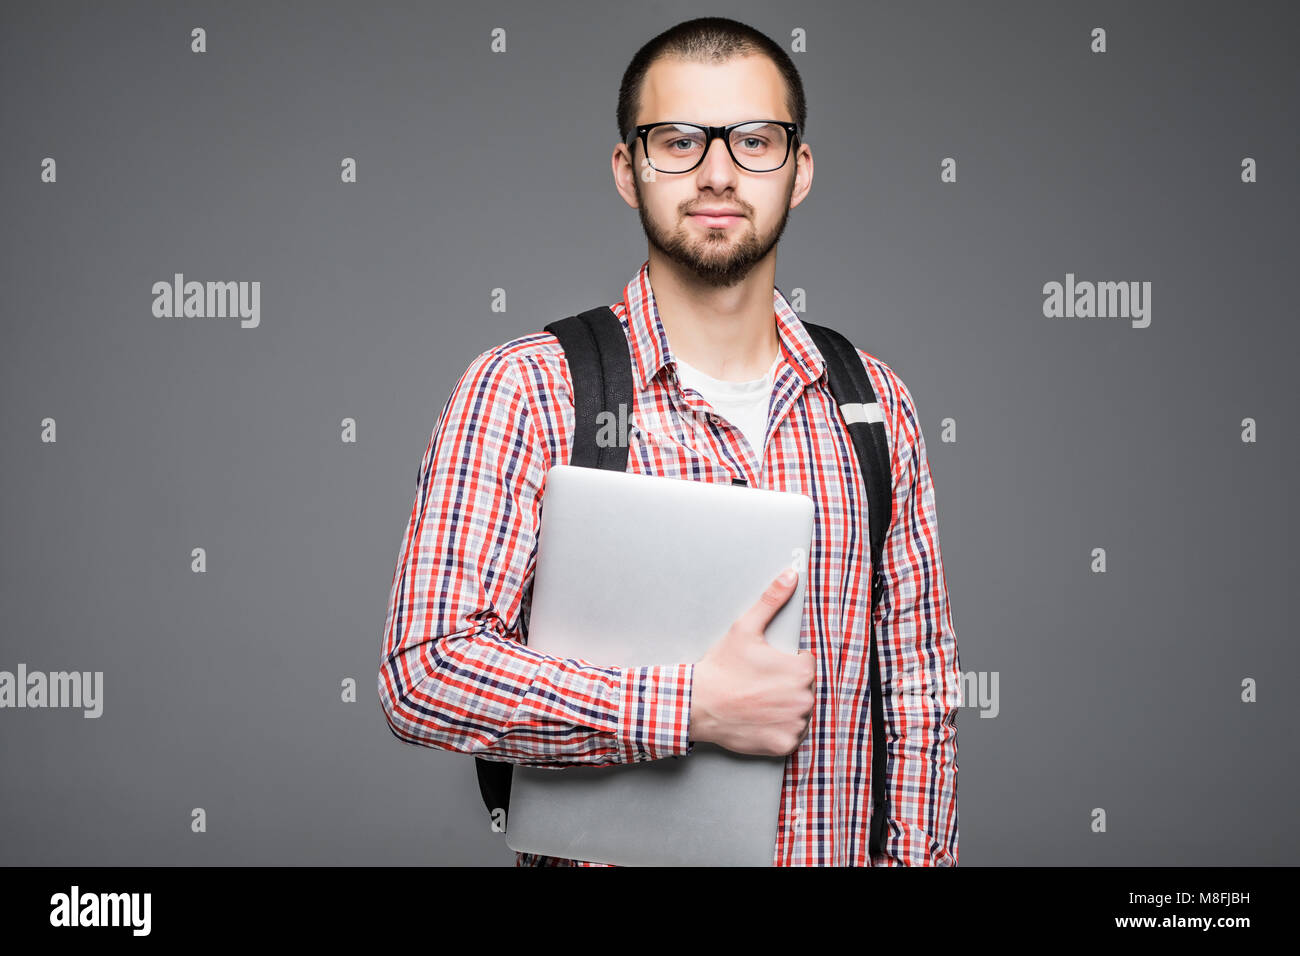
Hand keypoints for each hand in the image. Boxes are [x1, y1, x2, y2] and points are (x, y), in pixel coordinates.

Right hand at [688, 568, 815, 755]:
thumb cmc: (722, 668)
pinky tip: (760, 718)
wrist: (698, 705)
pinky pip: (791, 735)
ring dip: (785, 708)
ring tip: (758, 701)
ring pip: (799, 712)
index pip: (806, 664)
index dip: (786, 663)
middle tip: (759, 684)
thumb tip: (791, 575)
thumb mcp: (745, 629)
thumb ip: (772, 600)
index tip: (766, 666)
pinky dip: (779, 730)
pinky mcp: (784, 744)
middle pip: (804, 688)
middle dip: (786, 685)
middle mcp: (804, 698)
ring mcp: (795, 724)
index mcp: (801, 670)